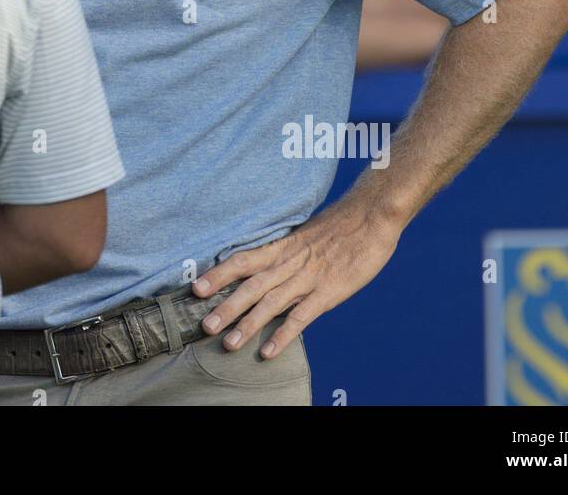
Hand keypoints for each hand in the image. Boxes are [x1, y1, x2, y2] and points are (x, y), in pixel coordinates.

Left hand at [191, 199, 400, 358]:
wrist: (372, 214)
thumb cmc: (340, 224)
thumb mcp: (306, 234)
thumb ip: (287, 252)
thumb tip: (267, 264)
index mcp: (283, 247)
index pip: (243, 260)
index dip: (218, 274)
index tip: (196, 289)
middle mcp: (290, 263)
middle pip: (251, 285)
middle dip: (225, 306)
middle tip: (203, 326)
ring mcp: (309, 278)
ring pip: (271, 303)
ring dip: (248, 324)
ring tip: (228, 343)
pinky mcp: (329, 292)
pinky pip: (302, 317)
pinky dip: (283, 335)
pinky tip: (268, 351)